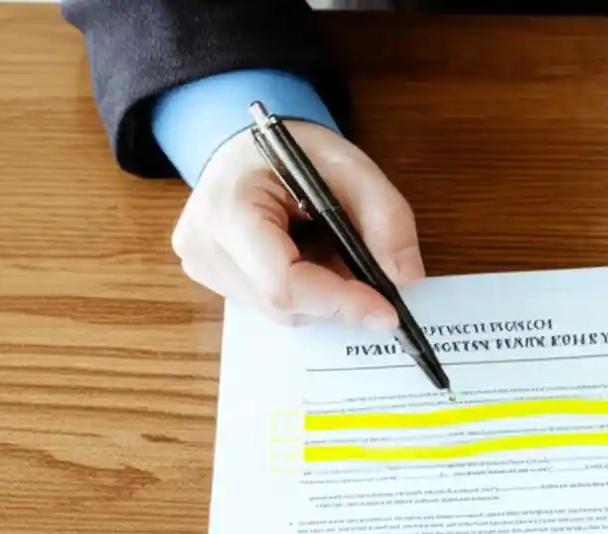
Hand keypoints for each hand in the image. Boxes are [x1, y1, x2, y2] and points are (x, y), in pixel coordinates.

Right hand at [170, 121, 423, 329]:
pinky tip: (305, 253)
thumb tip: (405, 276)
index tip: (386, 312)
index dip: (340, 303)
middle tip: (360, 258)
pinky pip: (272, 305)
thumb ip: (386, 216)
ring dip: (322, 290)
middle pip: (286, 304)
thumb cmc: (291, 150)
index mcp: (228, 208)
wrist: (246, 147)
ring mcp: (201, 266)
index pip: (284, 283)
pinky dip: (305, 288)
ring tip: (326, 244)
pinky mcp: (211, 279)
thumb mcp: (350, 165)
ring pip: (283, 311)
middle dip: (337, 294)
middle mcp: (203, 245)